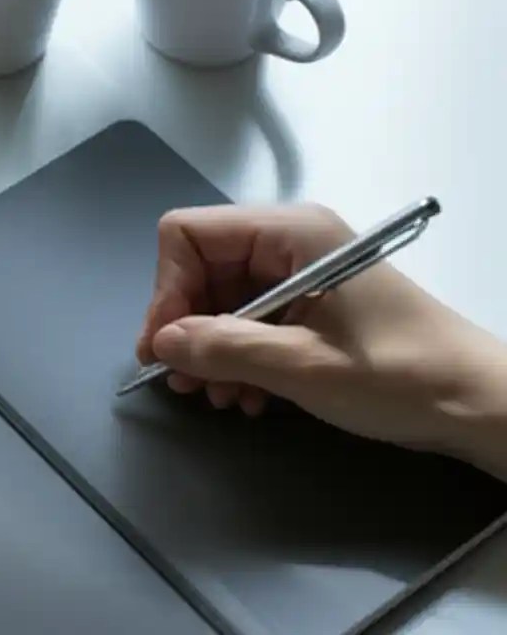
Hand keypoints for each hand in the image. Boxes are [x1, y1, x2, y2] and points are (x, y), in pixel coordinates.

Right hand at [136, 204, 506, 479]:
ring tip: (219, 397)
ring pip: (220, 299)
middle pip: (201, 268)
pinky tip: (248, 395)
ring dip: (210, 350)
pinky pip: (249, 319)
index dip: (167, 290)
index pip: (189, 234)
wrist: (477, 404)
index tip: (165, 347)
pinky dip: (238, 356)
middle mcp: (290, 240)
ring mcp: (300, 271)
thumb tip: (161, 343)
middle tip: (185, 384)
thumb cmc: (399, 375)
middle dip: (186, 327)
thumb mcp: (302, 366)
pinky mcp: (310, 303)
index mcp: (291, 232)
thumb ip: (224, 348)